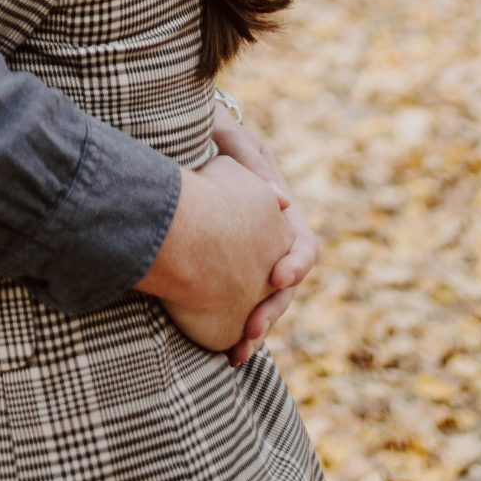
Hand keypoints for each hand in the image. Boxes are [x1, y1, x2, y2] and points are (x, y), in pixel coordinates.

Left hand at [212, 99, 318, 364]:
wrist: (177, 133)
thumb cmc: (203, 129)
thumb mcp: (225, 133)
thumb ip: (246, 157)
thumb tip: (277, 199)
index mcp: (278, 204)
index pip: (303, 243)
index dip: (295, 264)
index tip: (275, 278)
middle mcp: (269, 234)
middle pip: (285, 283)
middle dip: (272, 311)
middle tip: (250, 332)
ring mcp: (248, 252)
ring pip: (263, 299)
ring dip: (255, 327)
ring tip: (239, 351)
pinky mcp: (225, 265)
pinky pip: (237, 300)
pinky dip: (232, 324)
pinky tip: (222, 348)